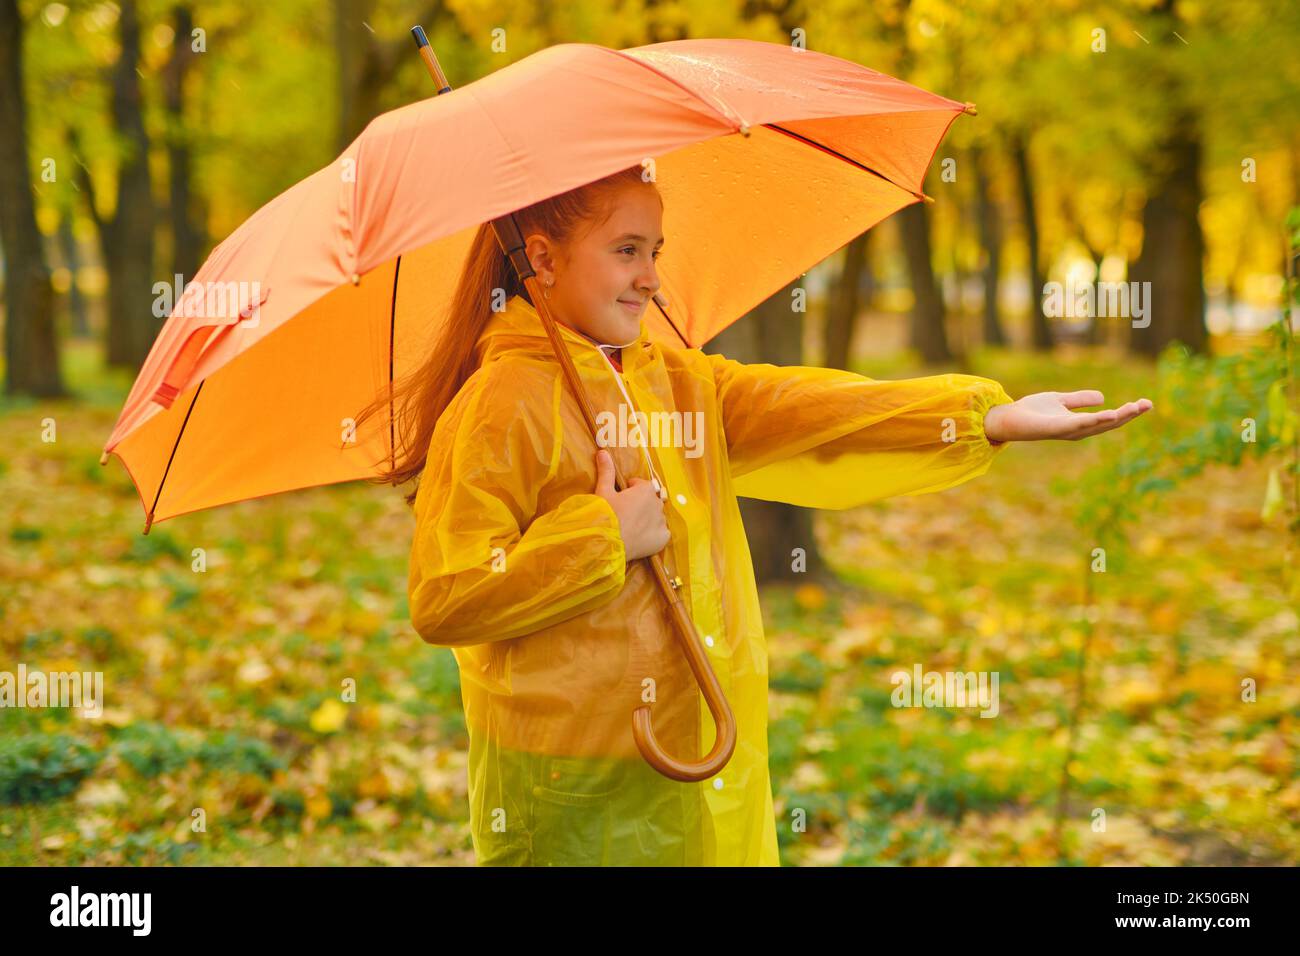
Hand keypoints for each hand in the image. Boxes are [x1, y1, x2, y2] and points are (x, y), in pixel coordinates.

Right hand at [593, 449, 669, 560]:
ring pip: (656, 517)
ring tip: (631, 527)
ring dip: (647, 519)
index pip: (640, 485)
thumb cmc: (604, 514)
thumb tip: (603, 451)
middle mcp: (657, 503)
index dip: (629, 491)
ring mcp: (662, 522)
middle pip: (649, 501)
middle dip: (640, 505)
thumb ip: (606, 471)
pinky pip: (661, 533)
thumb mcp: (603, 491)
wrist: (606, 543)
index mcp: (645, 489)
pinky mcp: (663, 538)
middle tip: (624, 515)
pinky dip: (654, 534)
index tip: (620, 499)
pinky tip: (640, 538)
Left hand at [983, 390, 1153, 441]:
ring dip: (1118, 417)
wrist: (1008, 418)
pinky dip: (1095, 420)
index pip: (1108, 419)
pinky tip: (1110, 414)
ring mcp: (1067, 431)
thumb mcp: (1060, 400)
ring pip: (1098, 425)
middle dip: (1129, 415)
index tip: (1144, 403)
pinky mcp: (1056, 428)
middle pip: (1109, 424)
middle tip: (1148, 404)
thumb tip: (1103, 397)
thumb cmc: (1031, 411)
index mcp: (1079, 424)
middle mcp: (1076, 431)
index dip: (1127, 413)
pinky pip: (1078, 425)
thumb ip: (1080, 400)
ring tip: (1136, 407)